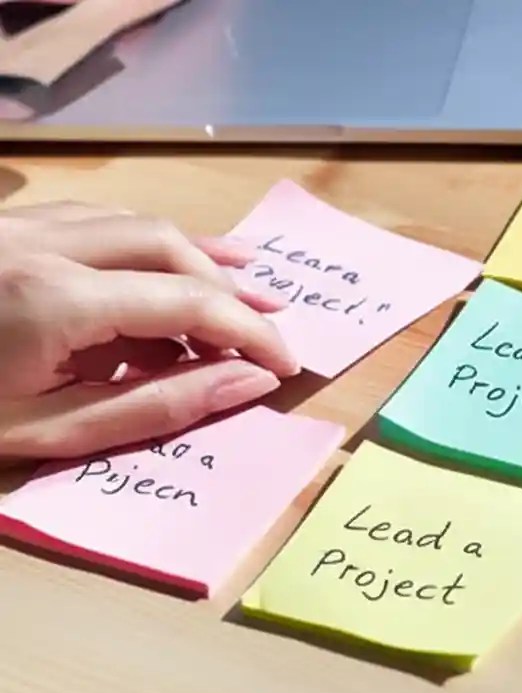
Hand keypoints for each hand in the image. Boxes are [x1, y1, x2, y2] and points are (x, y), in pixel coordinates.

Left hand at [0, 201, 298, 460]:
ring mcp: (18, 224)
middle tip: (266, 331)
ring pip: (135, 223)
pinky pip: (94, 220)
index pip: (186, 301)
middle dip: (227, 291)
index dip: (248, 331)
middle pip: (169, 246)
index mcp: (51, 300)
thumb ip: (155, 405)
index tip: (283, 365)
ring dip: (193, 260)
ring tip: (240, 290)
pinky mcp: (7, 225)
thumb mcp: (50, 432)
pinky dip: (143, 245)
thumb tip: (250, 380)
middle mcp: (40, 243)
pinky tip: (170, 266)